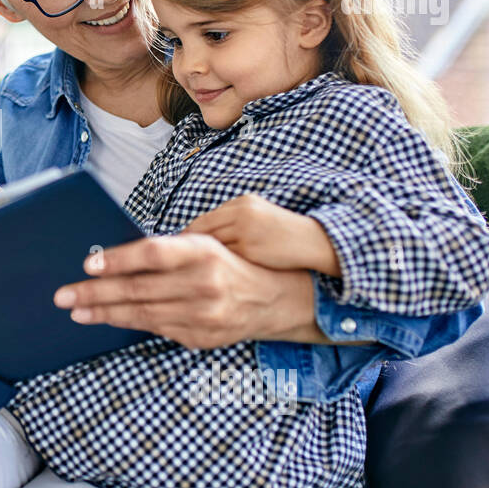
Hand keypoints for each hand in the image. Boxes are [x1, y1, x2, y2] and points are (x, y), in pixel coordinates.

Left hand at [52, 233, 326, 348]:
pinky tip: (108, 319)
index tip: (88, 265)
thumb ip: (168, 250)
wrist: (276, 299)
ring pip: (143, 315)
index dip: (119, 259)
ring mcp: (203, 316)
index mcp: (203, 252)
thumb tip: (114, 255)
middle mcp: (203, 285)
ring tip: (76, 310)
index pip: (153, 254)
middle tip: (63, 295)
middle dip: (96, 293)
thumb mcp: (207, 243)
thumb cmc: (229, 263)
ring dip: (105, 313)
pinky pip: (158, 329)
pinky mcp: (201, 337)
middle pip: (139, 290)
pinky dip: (131, 323)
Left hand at [182, 193, 340, 274]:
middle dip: (185, 253)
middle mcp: (241, 214)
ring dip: (198, 264)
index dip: (185, 240)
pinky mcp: (252, 250)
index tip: (174, 255)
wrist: (314, 243)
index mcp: (242, 204)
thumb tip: (197, 240)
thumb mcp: (257, 219)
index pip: (202, 223)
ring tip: (189, 279)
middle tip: (173, 270)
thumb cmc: (283, 235)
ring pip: (211, 249)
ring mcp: (246, 232)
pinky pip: (225, 263)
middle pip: (201, 235)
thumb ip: (230, 224)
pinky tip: (212, 283)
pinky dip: (216, 272)